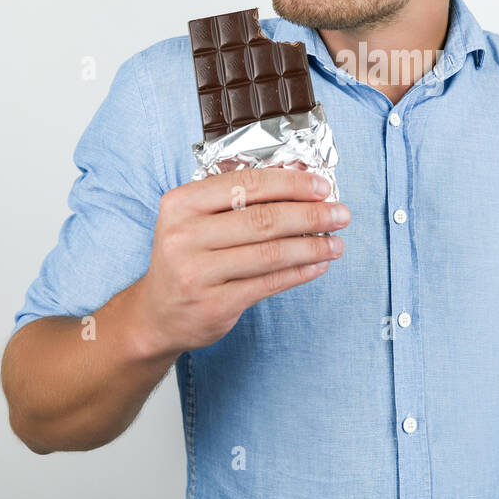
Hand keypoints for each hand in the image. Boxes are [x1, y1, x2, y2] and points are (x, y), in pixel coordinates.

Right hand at [133, 167, 348, 358]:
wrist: (157, 314)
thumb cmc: (187, 258)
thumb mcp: (195, 219)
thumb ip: (236, 201)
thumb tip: (302, 186)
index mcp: (181, 203)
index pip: (247, 184)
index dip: (291, 184)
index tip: (323, 186)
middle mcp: (185, 236)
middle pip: (263, 219)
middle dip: (311, 214)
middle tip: (341, 214)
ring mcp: (198, 273)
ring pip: (271, 253)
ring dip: (313, 246)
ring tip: (336, 242)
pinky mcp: (215, 304)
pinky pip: (269, 283)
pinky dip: (300, 272)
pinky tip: (318, 264)